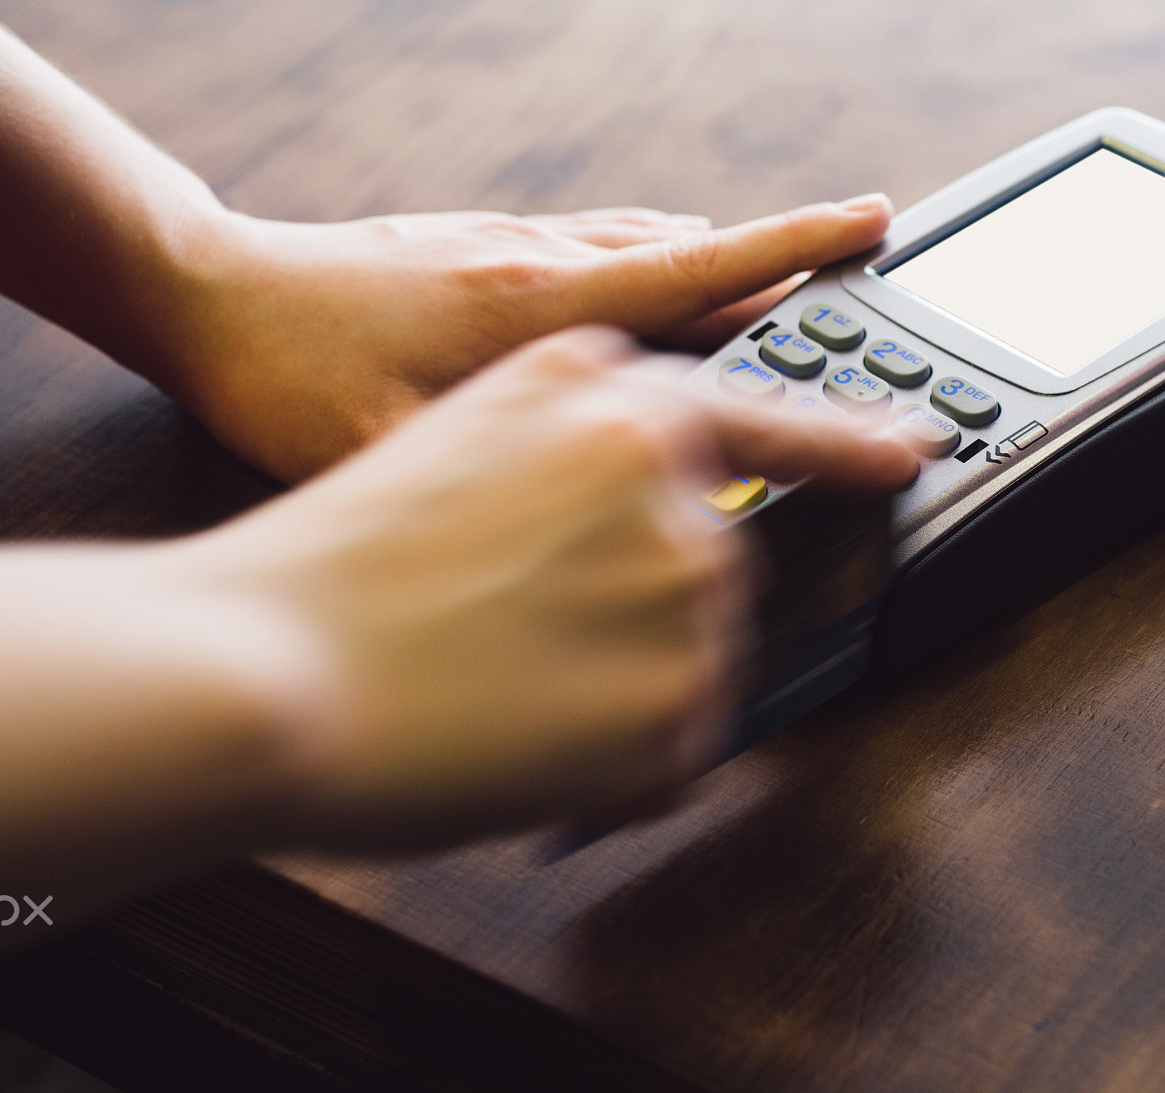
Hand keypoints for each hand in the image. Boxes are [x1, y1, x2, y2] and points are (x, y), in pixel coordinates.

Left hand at [161, 195, 892, 483]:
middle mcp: (538, 259)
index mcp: (538, 308)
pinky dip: (653, 263)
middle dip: (786, 267)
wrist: (202, 289)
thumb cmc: (285, 377)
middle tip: (860, 284)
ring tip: (778, 294)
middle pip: (696, 254)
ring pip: (649, 244)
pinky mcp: (475, 245)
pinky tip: (649, 289)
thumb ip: (492, 482)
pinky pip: (599, 244)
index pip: (702, 273)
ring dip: (721, 264)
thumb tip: (589, 527)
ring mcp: (508, 244)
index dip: (800, 254)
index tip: (878, 232)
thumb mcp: (385, 453)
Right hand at [177, 327, 917, 849]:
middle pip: (708, 567)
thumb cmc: (326, 571)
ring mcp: (682, 586)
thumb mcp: (448, 437)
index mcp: (605, 395)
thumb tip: (648, 494)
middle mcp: (664, 474)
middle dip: (636, 619)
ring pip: (694, 663)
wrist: (255, 672)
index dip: (839, 444)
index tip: (908, 454)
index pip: (758, 417)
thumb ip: (564, 440)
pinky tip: (515, 742)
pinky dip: (614, 769)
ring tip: (496, 690)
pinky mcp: (681, 698)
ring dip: (620, 695)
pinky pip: (675, 752)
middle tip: (512, 645)